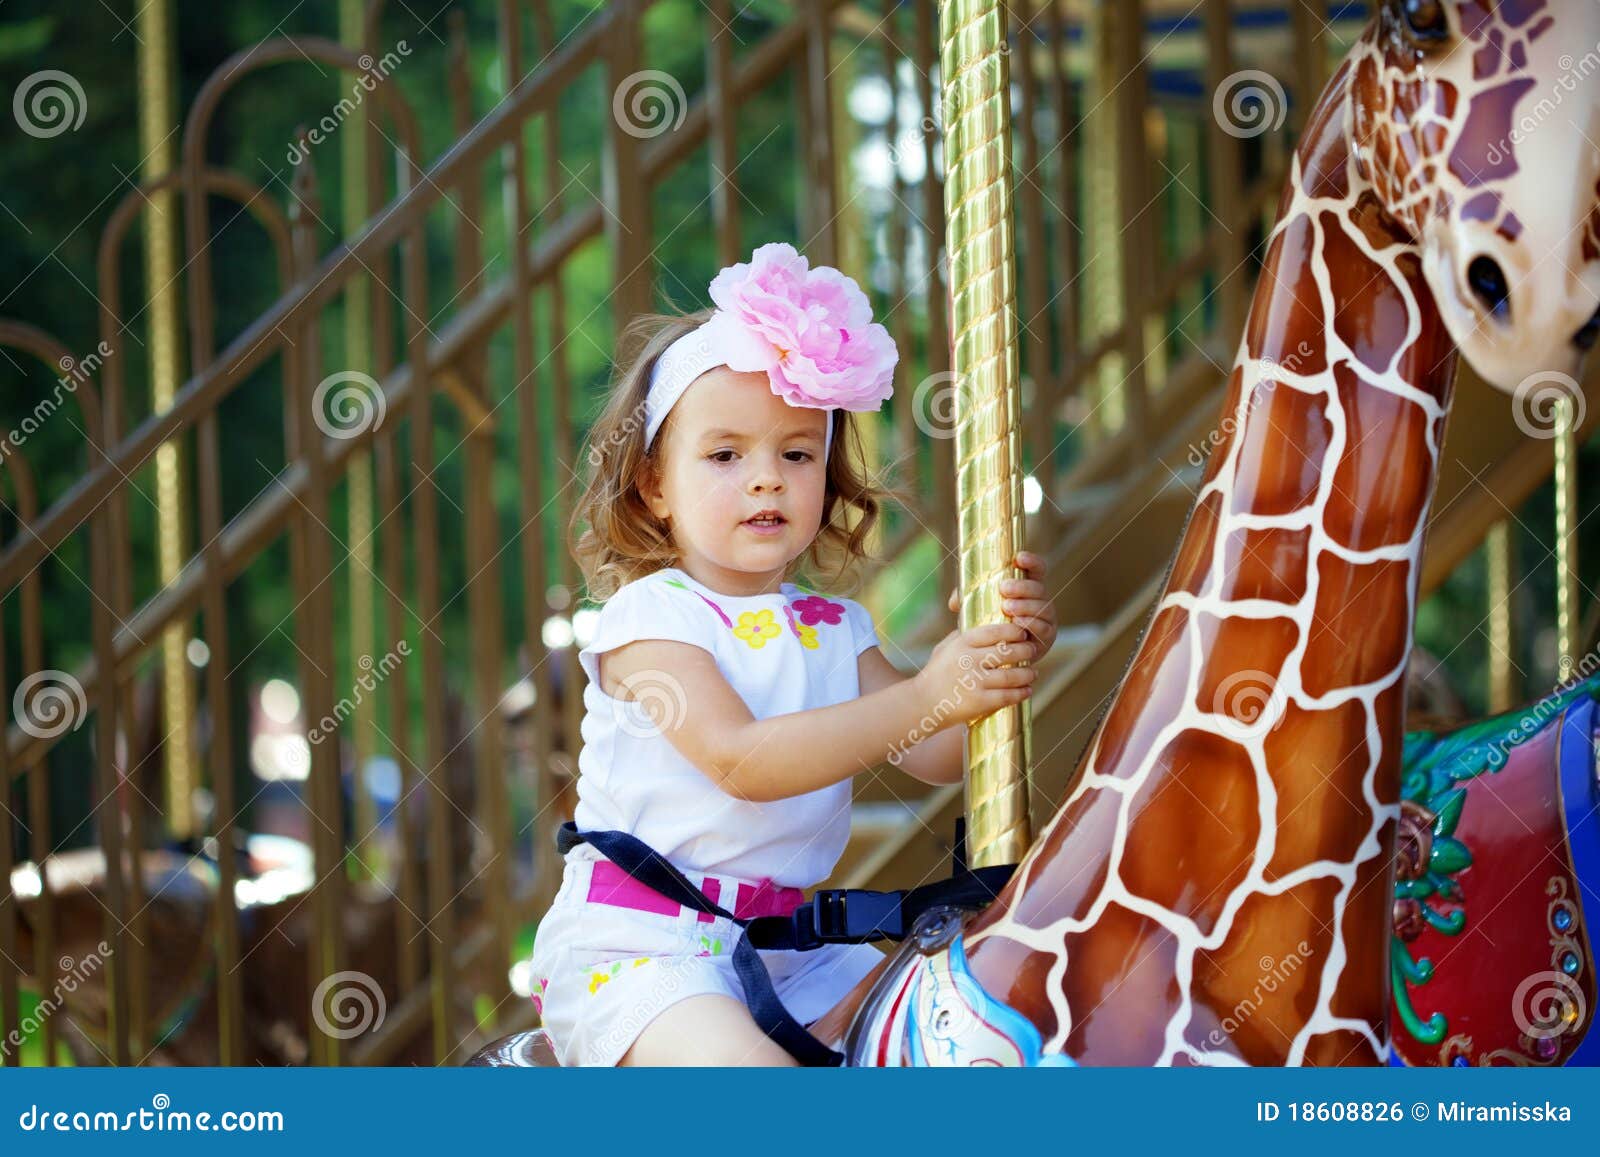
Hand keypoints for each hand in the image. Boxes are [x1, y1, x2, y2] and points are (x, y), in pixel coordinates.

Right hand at [914, 621, 1035, 727]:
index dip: (1013, 631)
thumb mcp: (944, 649)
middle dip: (1025, 650)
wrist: (921, 704)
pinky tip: (1027, 690)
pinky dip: (1021, 693)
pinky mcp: (979, 702)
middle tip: (1032, 650)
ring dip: (1027, 674)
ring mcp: (974, 681)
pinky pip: (1007, 696)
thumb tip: (986, 627)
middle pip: (1007, 652)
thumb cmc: (934, 675)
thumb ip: (963, 637)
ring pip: (1012, 675)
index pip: (995, 631)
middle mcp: (969, 660)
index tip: (1022, 633)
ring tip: (1033, 673)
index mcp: (961, 644)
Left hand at [946, 550, 1056, 661]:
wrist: (1003, 654)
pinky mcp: (1047, 636)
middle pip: (1038, 588)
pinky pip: (1043, 629)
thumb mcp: (980, 608)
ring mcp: (1046, 618)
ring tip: (1007, 607)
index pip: (1036, 569)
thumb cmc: (992, 623)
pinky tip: (1019, 623)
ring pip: (1042, 607)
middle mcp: (1040, 600)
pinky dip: (1032, 625)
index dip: (1031, 560)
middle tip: (1004, 588)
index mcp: (1027, 587)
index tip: (1018, 557)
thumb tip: (954, 602)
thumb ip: (967, 600)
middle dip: (1022, 587)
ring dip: (1025, 606)